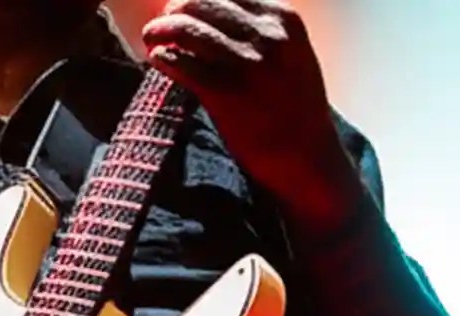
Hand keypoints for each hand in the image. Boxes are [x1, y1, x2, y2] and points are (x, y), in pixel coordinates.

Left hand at [143, 0, 363, 233]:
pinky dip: (164, 57)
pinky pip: (181, 64)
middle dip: (175, 10)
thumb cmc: (295, 107)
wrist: (307, 157)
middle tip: (161, 23)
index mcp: (283, 19)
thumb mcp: (291, 53)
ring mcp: (247, 63)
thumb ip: (259, 30)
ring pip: (187, 29)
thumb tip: (211, 14)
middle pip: (201, 3)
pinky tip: (158, 59)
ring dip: (161, 30)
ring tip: (151, 37)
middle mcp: (267, 35)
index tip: (183, 7)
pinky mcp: (226, 93)